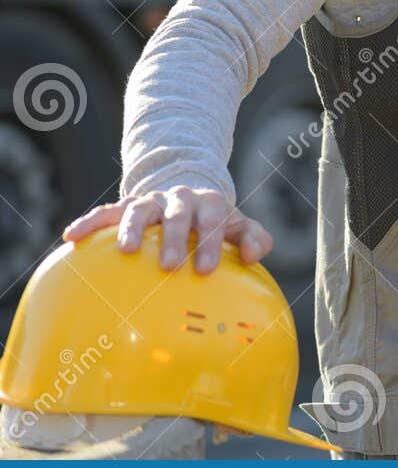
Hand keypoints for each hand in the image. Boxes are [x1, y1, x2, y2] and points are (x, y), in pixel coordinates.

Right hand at [62, 186, 273, 274]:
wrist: (186, 198)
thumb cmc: (214, 223)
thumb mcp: (238, 227)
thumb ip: (254, 238)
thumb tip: (251, 255)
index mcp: (208, 202)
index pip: (211, 219)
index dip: (209, 242)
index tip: (205, 270)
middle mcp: (178, 197)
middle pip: (176, 214)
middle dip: (173, 239)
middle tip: (169, 266)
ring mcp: (151, 200)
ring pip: (139, 209)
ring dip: (132, 228)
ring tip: (125, 251)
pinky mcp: (125, 206)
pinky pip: (105, 212)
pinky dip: (89, 221)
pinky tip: (71, 236)